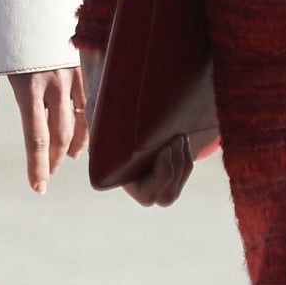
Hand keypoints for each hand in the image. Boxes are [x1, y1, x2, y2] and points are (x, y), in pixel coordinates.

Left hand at [0, 65, 85, 192]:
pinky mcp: (78, 61)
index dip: (38, 166)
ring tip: (71, 155)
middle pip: (60, 133)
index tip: (38, 187)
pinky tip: (82, 124)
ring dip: (75, 141)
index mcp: (29, 86)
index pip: (36, 138)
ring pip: (80, 117)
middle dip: (55, 158)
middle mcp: (54, 82)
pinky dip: (85, 116)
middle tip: (50, 173)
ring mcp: (70, 72)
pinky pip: (87, 97)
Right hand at [80, 46, 208, 208]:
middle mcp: (137, 179)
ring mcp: (154, 173)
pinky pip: (183, 171)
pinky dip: (186, 156)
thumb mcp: (99, 105)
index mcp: (116, 173)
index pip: (148, 195)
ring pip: (178, 186)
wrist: (122, 87)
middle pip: (167, 197)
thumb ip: (99, 117)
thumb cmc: (107, 95)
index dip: (162, 177)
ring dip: (184, 163)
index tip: (165, 148)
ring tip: (178, 135)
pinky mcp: (168, 162)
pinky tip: (180, 136)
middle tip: (175, 140)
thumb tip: (102, 113)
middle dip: (176, 170)